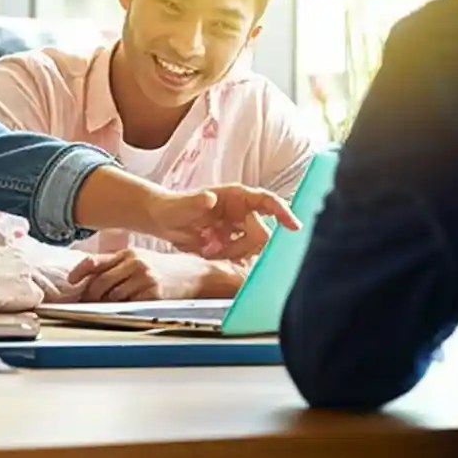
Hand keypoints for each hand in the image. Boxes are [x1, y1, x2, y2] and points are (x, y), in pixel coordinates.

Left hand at [68, 249, 210, 301]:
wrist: (195, 274)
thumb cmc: (165, 268)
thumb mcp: (139, 259)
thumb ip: (116, 265)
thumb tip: (89, 277)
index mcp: (128, 254)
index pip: (95, 262)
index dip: (79, 272)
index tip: (71, 281)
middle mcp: (135, 264)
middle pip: (100, 283)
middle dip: (91, 295)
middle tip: (87, 302)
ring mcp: (144, 279)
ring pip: (113, 296)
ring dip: (106, 304)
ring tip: (108, 306)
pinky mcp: (154, 295)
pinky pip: (129, 304)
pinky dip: (124, 308)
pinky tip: (127, 306)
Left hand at [144, 184, 298, 259]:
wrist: (162, 221)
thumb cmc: (172, 206)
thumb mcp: (182, 205)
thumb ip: (197, 202)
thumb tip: (210, 198)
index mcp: (236, 196)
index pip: (267, 201)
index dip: (283, 212)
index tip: (294, 226)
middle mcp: (242, 212)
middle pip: (261, 233)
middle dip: (243, 246)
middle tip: (215, 250)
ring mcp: (239, 228)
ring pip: (252, 248)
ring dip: (234, 254)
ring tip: (208, 250)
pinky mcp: (233, 243)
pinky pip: (242, 256)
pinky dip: (229, 260)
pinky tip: (211, 255)